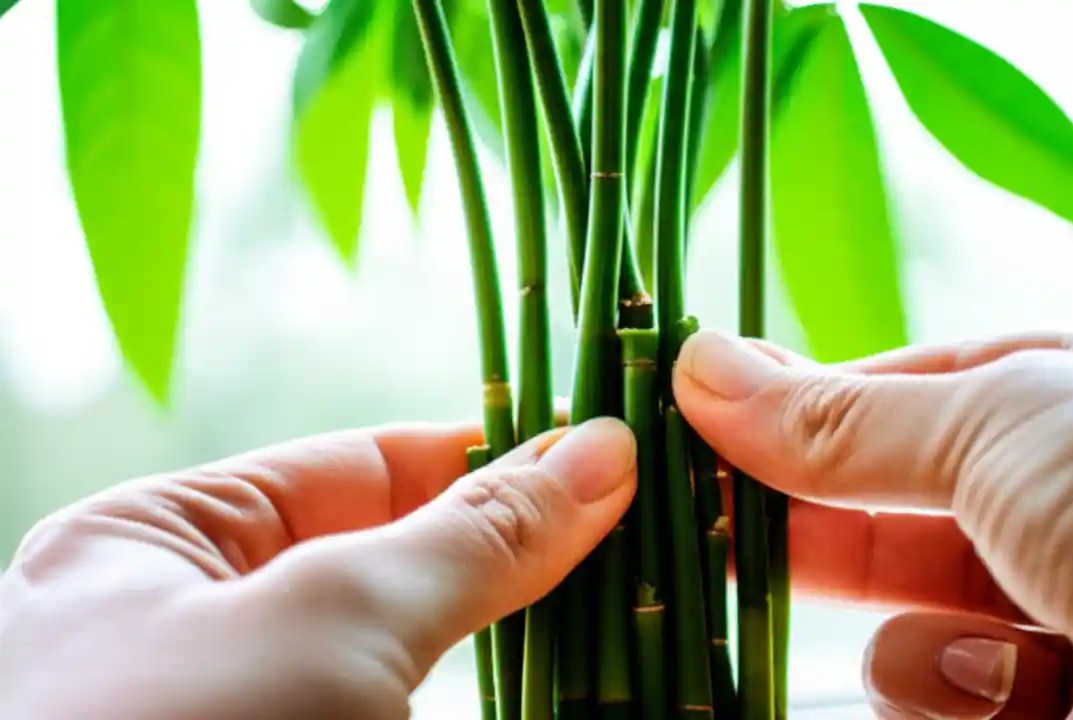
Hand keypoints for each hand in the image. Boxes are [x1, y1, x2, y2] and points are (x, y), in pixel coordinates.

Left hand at [0, 419, 635, 719]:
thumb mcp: (332, 621)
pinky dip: (496, 694)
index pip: (359, 466)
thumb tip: (599, 451)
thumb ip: (468, 536)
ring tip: (627, 607)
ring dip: (518, 637)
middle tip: (638, 533)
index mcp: (154, 543)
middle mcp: (190, 630)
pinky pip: (400, 705)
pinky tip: (572, 683)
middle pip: (390, 561)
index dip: (488, 454)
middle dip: (513, 552)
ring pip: (411, 656)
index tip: (607, 453)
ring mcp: (249, 714)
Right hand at [675, 331, 1072, 718]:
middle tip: (720, 515)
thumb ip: (840, 416)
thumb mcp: (992, 415)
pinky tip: (1005, 691)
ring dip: (913, 628)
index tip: (732, 415)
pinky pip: (959, 701)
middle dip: (827, 517)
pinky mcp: (1068, 713)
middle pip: (918, 511)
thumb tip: (705, 371)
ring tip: (957, 638)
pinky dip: (961, 699)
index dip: (834, 402)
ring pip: (925, 621)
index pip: (940, 389)